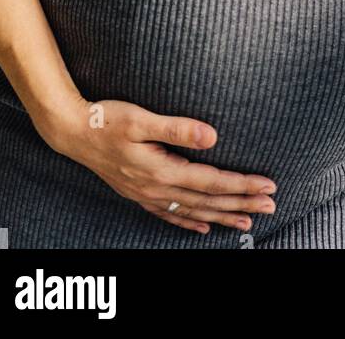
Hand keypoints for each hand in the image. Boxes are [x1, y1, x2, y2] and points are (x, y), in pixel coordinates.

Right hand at [37, 95, 277, 235]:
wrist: (72, 132)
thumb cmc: (107, 120)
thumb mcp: (142, 119)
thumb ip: (178, 128)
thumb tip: (213, 137)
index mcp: (162, 170)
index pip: (212, 181)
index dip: (242, 185)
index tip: (268, 186)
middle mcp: (157, 188)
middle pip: (208, 200)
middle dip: (241, 204)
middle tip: (271, 207)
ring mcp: (147, 194)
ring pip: (193, 210)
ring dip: (223, 215)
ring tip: (247, 222)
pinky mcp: (138, 192)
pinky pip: (170, 213)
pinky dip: (190, 220)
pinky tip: (204, 225)